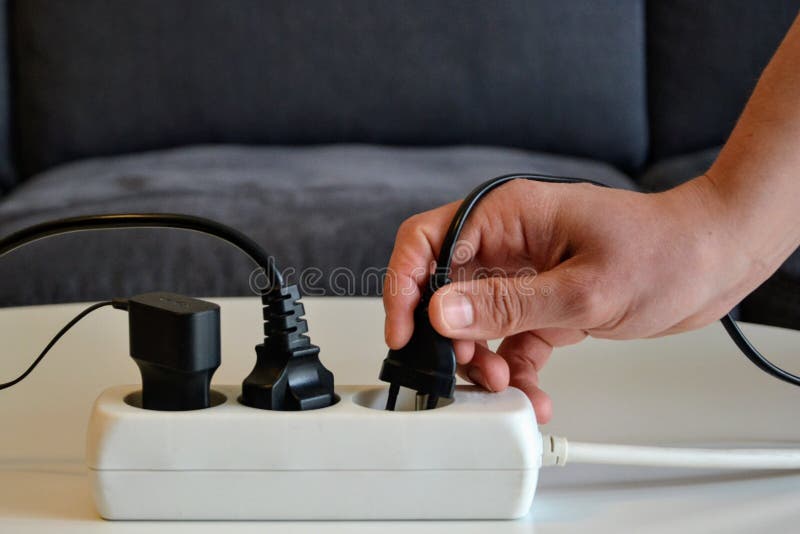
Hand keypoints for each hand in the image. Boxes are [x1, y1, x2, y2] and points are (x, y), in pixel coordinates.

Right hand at [383, 176, 757, 421]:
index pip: (427, 242)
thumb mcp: (581, 288)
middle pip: (445, 289)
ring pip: (474, 321)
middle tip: (465, 368)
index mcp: (507, 215)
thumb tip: (442, 313)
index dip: (404, 287)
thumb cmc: (664, 251)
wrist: (714, 261)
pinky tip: (530, 388)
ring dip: (482, 358)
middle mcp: (508, 242)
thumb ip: (508, 304)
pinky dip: (514, 367)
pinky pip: (510, 338)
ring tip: (506, 383)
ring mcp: (524, 273)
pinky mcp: (542, 302)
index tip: (405, 332)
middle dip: (451, 336)